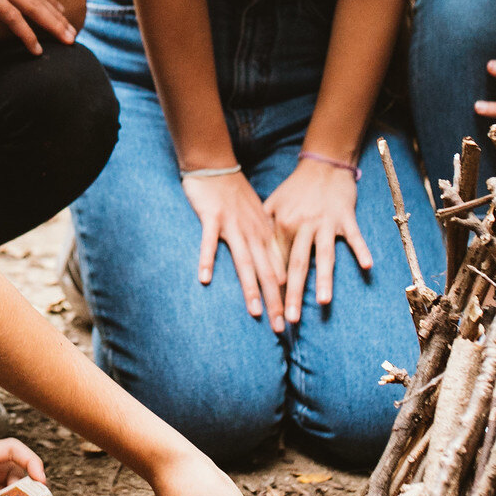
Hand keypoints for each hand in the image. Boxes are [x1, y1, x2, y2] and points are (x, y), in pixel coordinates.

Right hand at [182, 170, 283, 331]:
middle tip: (279, 329)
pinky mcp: (213, 218)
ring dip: (250, 287)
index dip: (285, 297)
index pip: (279, 272)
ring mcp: (233, 226)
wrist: (216, 166)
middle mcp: (253, 234)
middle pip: (267, 273)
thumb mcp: (258, 219)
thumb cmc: (236, 196)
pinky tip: (205, 279)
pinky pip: (209, 243)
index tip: (290, 322)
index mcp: (265, 235)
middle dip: (274, 301)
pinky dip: (208, 260)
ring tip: (254, 312)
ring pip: (244, 262)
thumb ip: (266, 244)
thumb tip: (280, 274)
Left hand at [265, 156, 371, 317]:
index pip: (275, 262)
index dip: (272, 286)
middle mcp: (301, 226)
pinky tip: (367, 266)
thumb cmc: (295, 188)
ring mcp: (325, 223)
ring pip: (323, 255)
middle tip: (290, 320)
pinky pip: (355, 237)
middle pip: (297, 265)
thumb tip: (251, 254)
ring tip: (324, 301)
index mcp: (281, 224)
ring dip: (324, 278)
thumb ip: (262, 228)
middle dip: (293, 294)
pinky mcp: (345, 218)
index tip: (268, 309)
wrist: (322, 164)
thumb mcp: (272, 204)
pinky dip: (361, 250)